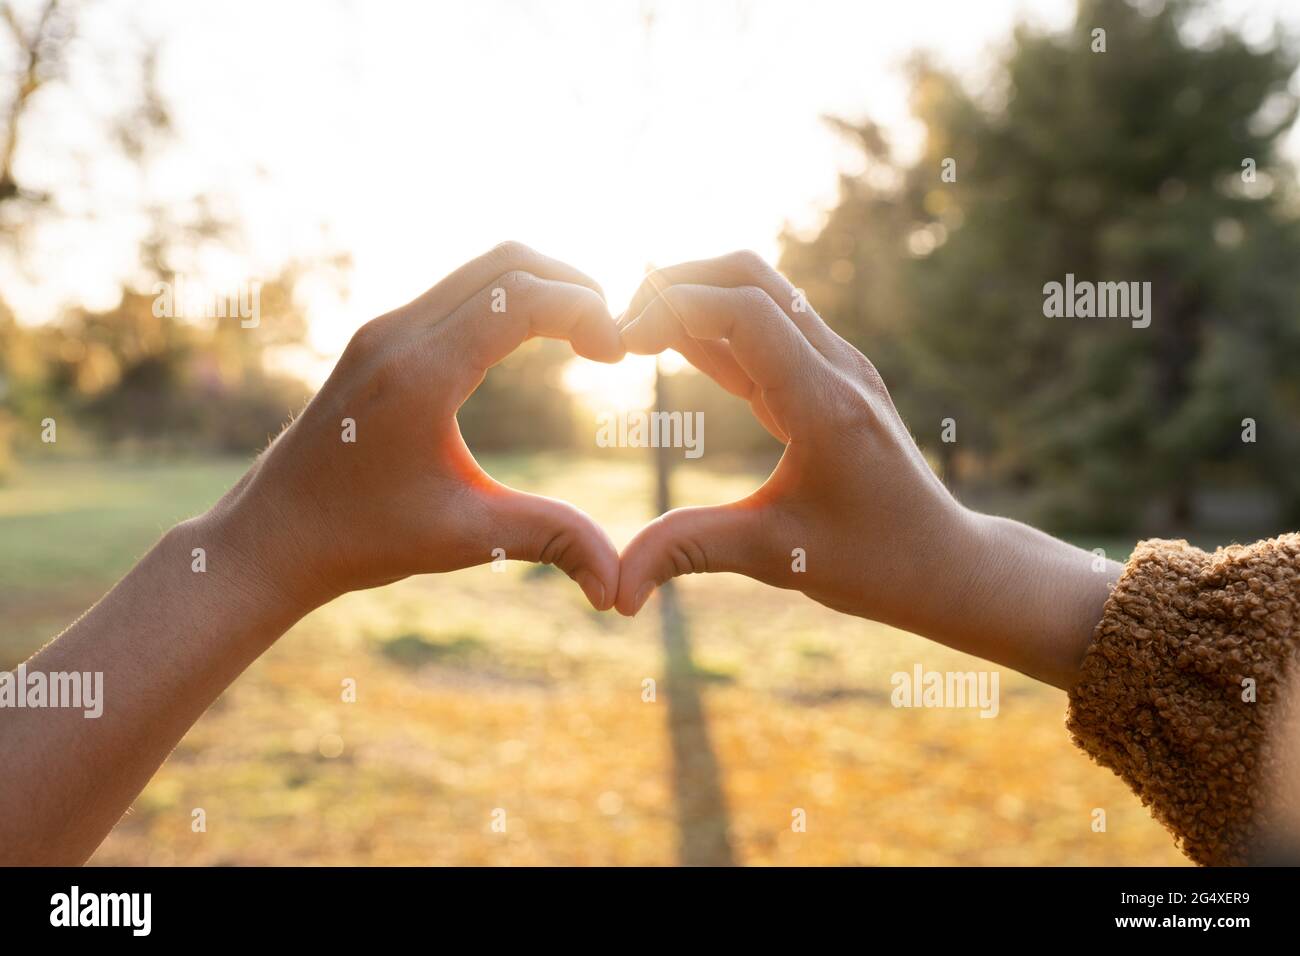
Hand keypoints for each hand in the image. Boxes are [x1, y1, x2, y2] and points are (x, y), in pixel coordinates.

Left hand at [202, 242, 624, 612]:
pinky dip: (509, 299)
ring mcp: (384, 330)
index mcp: (421, 374)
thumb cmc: (362, 539)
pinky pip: (458, 290)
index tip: (618, 355)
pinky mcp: (380, 338)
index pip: (521, 297)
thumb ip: (551, 540)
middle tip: (610, 339)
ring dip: (542, 288)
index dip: (586, 312)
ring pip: (482, 268)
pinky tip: (533, 343)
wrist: (273, 535)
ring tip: (583, 338)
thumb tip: (618, 587)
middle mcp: (398, 334)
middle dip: (574, 286)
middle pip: (508, 262)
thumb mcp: (465, 539)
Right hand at [614, 251, 1119, 688]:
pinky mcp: (830, 378)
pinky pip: (767, 328)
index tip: (619, 343)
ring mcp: (838, 366)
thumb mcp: (777, 557)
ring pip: (759, 291)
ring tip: (634, 336)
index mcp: (825, 404)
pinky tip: (672, 350)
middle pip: (749, 275)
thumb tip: (616, 591)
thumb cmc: (875, 564)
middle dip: (676, 284)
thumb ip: (690, 551)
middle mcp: (837, 368)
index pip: (744, 311)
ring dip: (695, 298)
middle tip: (619, 328)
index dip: (673, 309)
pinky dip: (715, 326)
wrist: (946, 562)